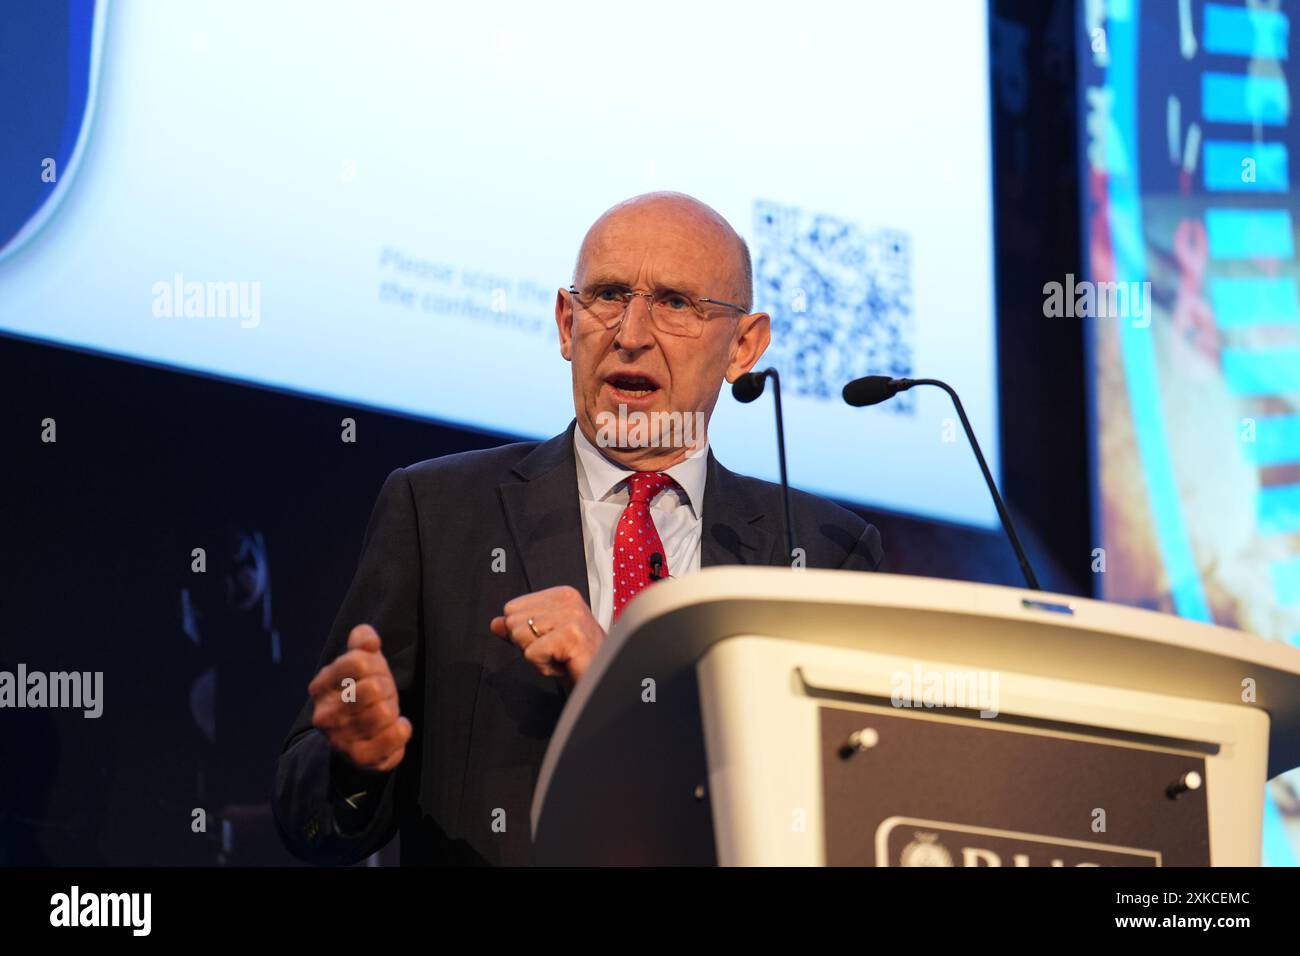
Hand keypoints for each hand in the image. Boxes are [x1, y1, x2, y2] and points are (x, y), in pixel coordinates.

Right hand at [307, 624, 411, 771]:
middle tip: (384, 695)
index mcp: (321, 686)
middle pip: (373, 688)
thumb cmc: (362, 692)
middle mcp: (324, 714)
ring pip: (383, 713)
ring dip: (393, 709)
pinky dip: (402, 729)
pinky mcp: (359, 757)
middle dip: (387, 688)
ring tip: (386, 712)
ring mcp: (340, 738)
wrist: (357, 739)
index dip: (376, 665)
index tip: (375, 674)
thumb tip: (368, 638)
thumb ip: (362, 643)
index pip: (358, 662)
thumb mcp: (361, 663)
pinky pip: (392, 738)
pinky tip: (397, 726)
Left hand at [490, 585, 605, 690]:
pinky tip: (564, 665)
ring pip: (521, 637)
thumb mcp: (542, 639)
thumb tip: (495, 623)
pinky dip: (544, 667)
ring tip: (560, 658)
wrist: (600, 681)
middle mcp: (568, 600)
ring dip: (538, 657)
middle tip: (556, 652)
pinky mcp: (571, 636)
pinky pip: (532, 653)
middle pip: (513, 622)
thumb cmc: (575, 660)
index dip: (524, 633)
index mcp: (561, 595)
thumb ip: (518, 629)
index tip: (550, 642)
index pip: (512, 608)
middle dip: (529, 646)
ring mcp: (572, 616)